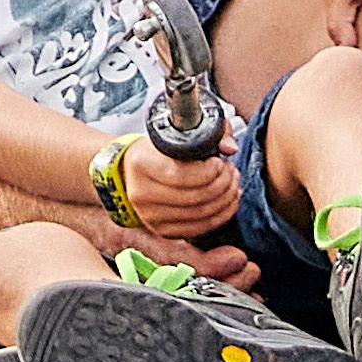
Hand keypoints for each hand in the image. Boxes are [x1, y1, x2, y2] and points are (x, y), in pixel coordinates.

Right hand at [102, 137, 239, 242]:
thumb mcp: (176, 131)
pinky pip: (200, 228)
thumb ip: (210, 131)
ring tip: (232, 183)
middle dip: (222, 184)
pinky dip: (221, 215)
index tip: (220, 162)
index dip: (208, 172)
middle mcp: (142, 194)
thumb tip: (230, 148)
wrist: (129, 172)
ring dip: (225, 199)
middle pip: (194, 197)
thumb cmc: (157, 149)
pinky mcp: (163, 230)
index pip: (181, 175)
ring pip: (201, 214)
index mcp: (141, 164)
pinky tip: (229, 200)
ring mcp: (151, 216)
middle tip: (230, 171)